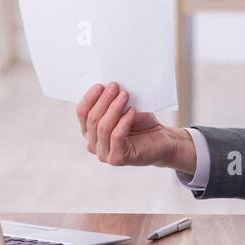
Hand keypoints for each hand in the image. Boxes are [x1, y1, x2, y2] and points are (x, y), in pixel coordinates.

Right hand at [74, 82, 194, 171]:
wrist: (162, 141)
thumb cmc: (142, 124)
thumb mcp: (124, 108)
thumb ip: (112, 101)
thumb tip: (107, 86)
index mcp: (90, 131)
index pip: (82, 113)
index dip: (90, 98)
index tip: (101, 85)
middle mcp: (93, 145)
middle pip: (92, 119)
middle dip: (103, 100)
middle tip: (115, 86)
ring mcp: (104, 154)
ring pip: (103, 128)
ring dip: (114, 108)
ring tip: (125, 95)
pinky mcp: (118, 159)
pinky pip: (116, 136)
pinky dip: (124, 121)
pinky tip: (132, 111)